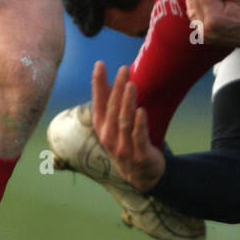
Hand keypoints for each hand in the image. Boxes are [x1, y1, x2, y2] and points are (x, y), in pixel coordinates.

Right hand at [91, 61, 165, 191]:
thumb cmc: (126, 142)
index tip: (100, 64)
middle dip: (117, 88)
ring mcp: (123, 148)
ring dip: (128, 102)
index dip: (98, 83)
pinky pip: (138, 137)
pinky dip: (139, 124)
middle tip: (124, 69)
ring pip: (124, 121)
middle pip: (112, 109)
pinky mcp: (139, 155)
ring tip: (132, 84)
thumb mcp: (113, 124)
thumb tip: (102, 71)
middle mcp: (109, 138)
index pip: (98, 102)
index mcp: (102, 128)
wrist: (142, 175)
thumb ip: (109, 100)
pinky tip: (141, 110)